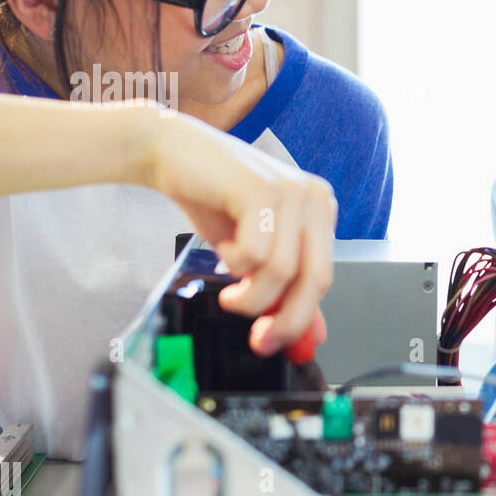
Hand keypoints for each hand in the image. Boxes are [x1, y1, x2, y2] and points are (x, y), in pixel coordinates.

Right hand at [139, 108, 335, 356]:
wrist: (172, 153)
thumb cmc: (214, 200)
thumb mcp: (254, 250)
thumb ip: (283, 286)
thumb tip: (311, 335)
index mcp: (320, 212)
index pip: (323, 278)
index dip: (300, 318)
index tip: (274, 341)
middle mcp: (315, 199)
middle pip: (314, 279)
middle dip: (285, 319)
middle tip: (258, 338)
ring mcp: (292, 191)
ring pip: (281, 272)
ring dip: (249, 294)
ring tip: (230, 287)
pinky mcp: (263, 189)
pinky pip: (255, 252)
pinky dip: (234, 263)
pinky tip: (224, 248)